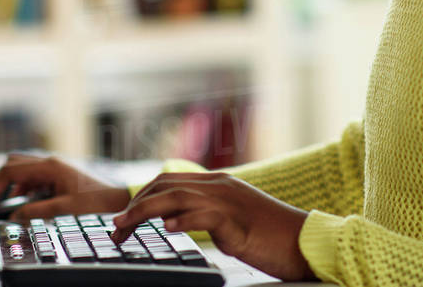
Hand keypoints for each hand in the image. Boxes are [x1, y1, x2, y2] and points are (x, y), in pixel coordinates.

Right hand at [0, 152, 130, 220]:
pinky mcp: (55, 174)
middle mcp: (49, 162)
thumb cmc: (96, 201)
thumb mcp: (64, 209)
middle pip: (11, 165)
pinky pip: (31, 177)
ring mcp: (52, 167)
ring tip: (5, 207)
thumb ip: (36, 211)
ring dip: (9, 187)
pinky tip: (24, 203)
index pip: (9, 171)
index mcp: (49, 166)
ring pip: (20, 170)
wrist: (116, 199)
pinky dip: (21, 189)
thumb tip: (13, 215)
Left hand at [109, 172, 314, 281]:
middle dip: (135, 205)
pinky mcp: (237, 220)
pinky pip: (204, 214)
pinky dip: (182, 220)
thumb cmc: (274, 236)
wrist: (307, 241)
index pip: (169, 181)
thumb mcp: (235, 221)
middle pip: (165, 185)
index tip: (124, 218)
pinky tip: (167, 229)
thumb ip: (209, 215)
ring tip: (124, 227)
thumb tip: (177, 222)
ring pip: (176, 196)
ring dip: (144, 212)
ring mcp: (229, 200)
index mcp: (219, 184)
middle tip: (116, 228)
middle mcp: (220, 186)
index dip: (142, 197)